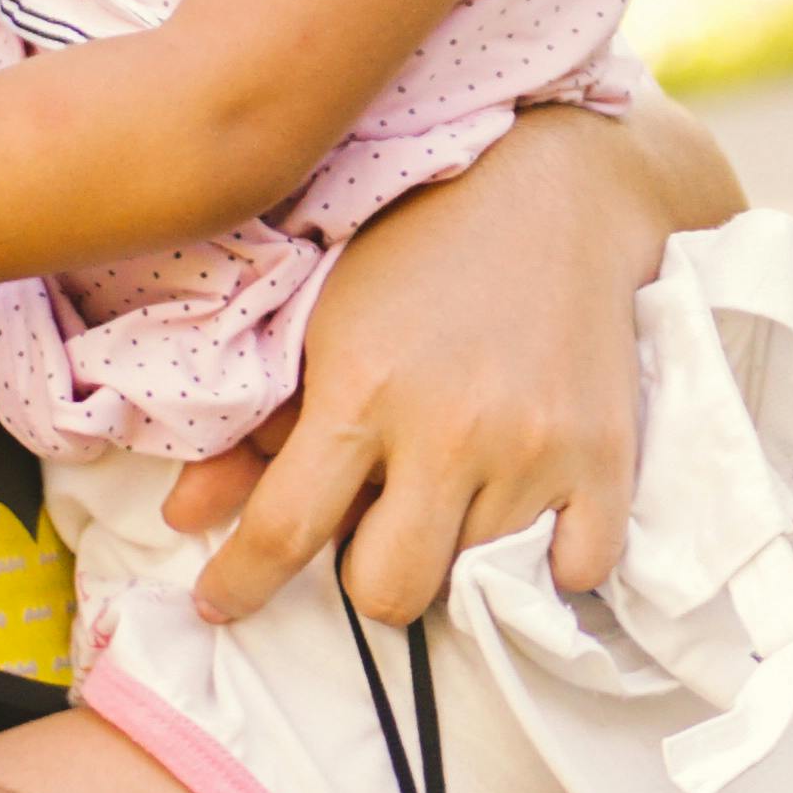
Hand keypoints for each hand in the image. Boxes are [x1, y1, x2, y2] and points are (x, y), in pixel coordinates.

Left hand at [167, 104, 688, 621]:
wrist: (557, 189)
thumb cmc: (419, 249)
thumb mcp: (321, 322)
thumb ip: (255, 428)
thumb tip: (184, 518)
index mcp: (362, 387)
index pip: (284, 531)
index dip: (242, 584)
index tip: (224, 603)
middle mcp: (450, 429)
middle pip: (388, 590)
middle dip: (367, 574)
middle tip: (376, 528)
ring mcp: (535, 449)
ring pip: (474, 582)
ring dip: (453, 552)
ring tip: (453, 491)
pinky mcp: (607, 457)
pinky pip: (575, 574)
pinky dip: (548, 563)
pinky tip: (524, 516)